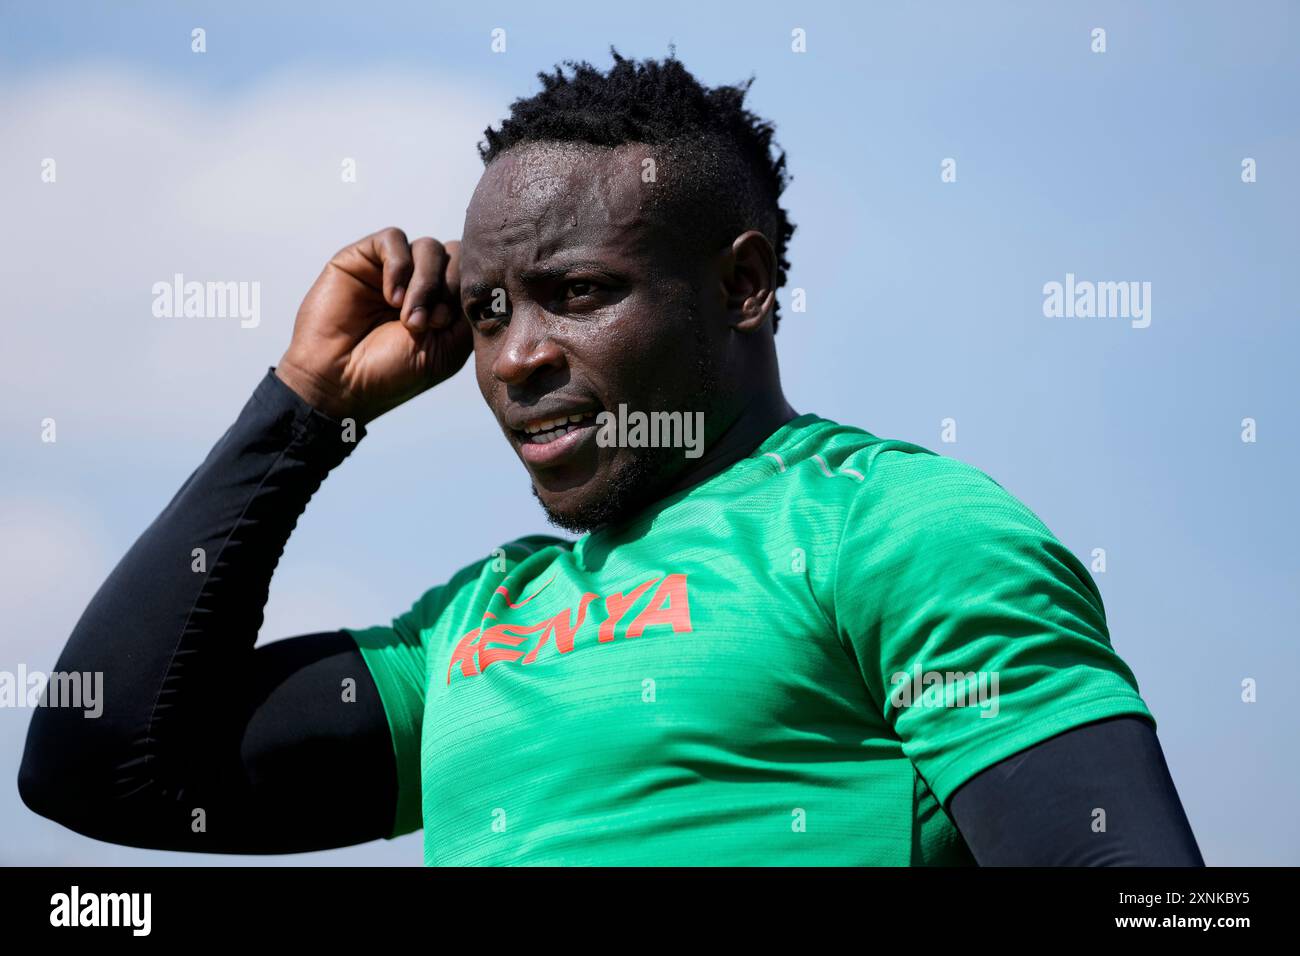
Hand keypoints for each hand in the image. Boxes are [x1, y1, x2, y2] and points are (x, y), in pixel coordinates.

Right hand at [275, 227, 471, 424]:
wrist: (339, 382)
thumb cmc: (392, 374)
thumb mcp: (447, 350)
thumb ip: (468, 312)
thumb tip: (479, 278)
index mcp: (445, 303)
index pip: (472, 272)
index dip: (467, 292)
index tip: (447, 325)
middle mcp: (421, 282)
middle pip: (455, 254)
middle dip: (448, 287)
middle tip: (430, 322)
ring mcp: (393, 269)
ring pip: (429, 247)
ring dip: (425, 283)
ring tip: (409, 319)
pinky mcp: (364, 258)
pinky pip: (394, 239)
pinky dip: (398, 266)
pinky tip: (390, 298)